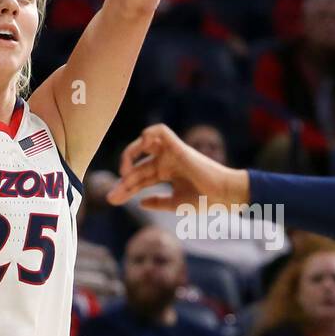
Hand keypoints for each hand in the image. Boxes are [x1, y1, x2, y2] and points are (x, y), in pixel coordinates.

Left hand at [106, 124, 248, 210]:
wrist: (222, 195)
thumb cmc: (203, 200)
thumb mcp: (175, 204)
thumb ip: (157, 202)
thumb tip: (140, 202)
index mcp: (165, 174)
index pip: (139, 179)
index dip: (125, 188)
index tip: (112, 199)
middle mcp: (166, 162)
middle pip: (137, 167)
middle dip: (123, 181)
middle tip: (113, 195)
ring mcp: (171, 154)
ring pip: (144, 145)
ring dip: (130, 154)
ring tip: (125, 172)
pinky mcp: (178, 147)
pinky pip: (161, 131)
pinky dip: (148, 134)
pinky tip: (140, 149)